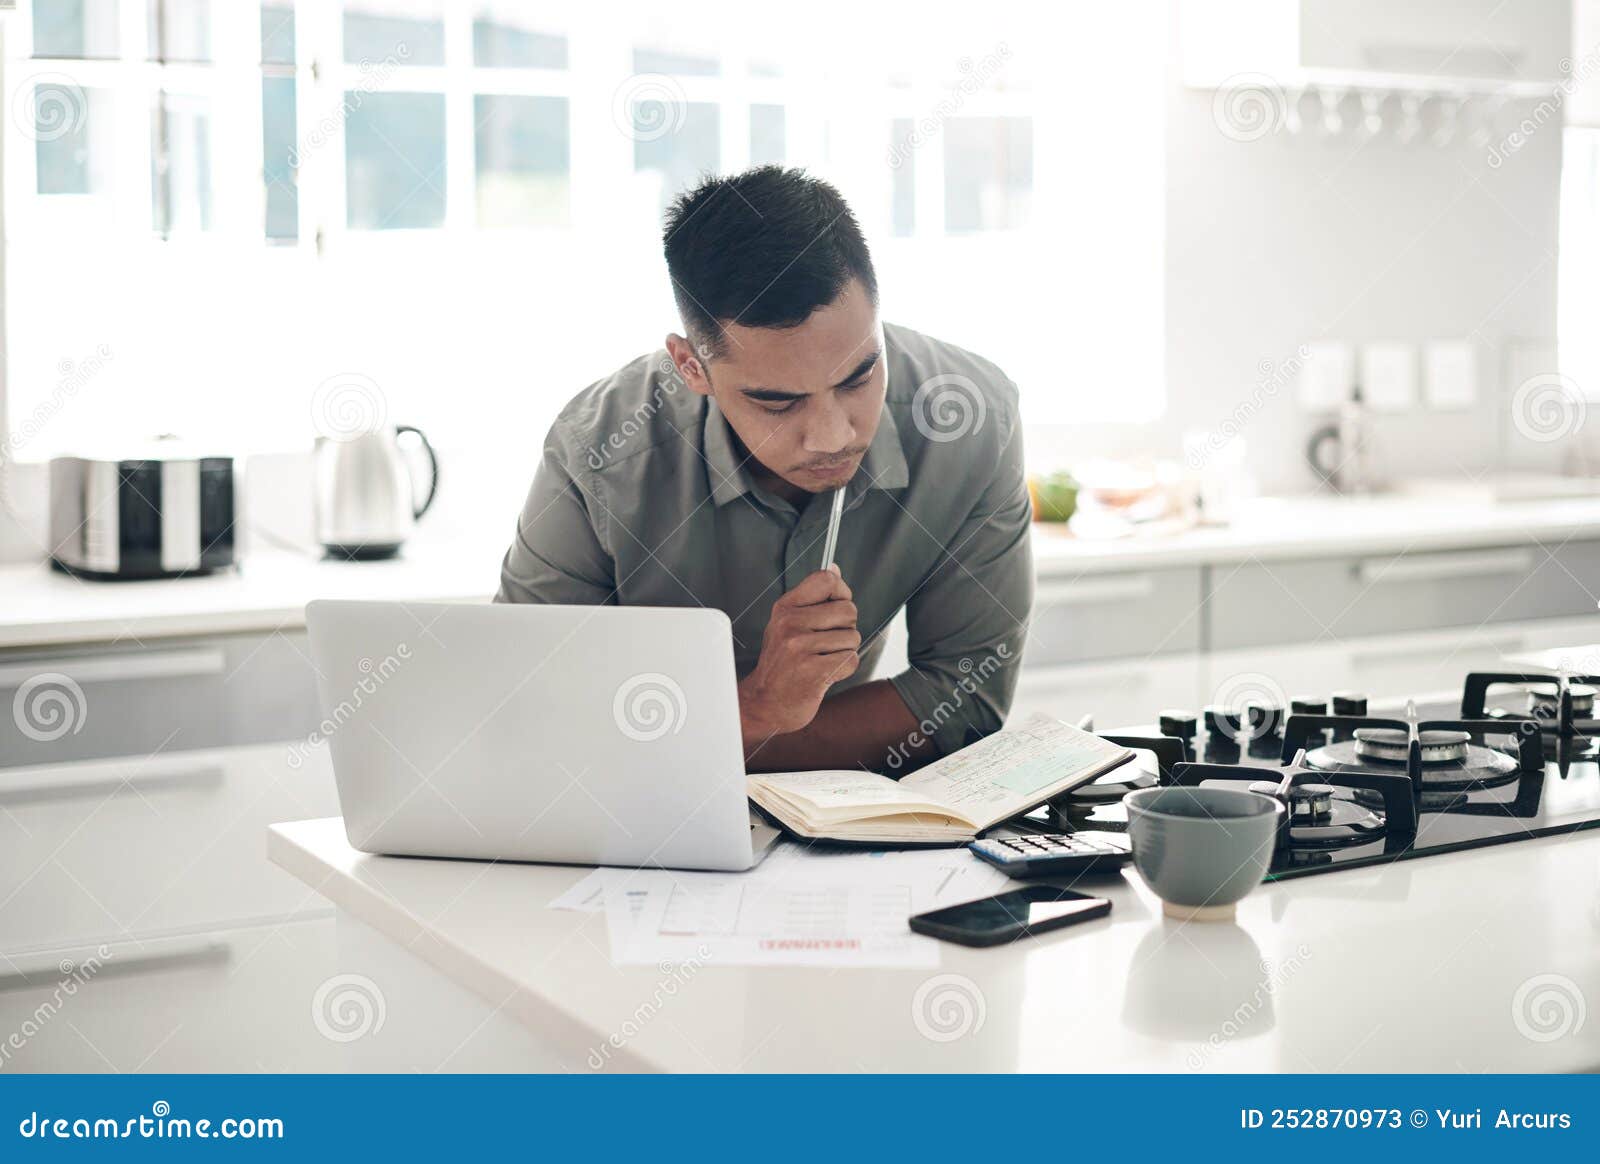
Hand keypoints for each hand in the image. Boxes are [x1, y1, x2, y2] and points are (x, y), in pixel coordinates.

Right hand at [739, 566, 860, 742]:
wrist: (765, 703)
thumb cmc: (782, 663)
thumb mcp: (788, 624)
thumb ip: (813, 598)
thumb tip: (835, 569)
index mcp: (784, 608)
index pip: (826, 580)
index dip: (841, 592)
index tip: (836, 606)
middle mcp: (789, 624)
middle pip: (848, 609)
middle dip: (845, 628)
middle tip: (826, 643)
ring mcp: (799, 648)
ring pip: (852, 637)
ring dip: (844, 651)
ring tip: (822, 660)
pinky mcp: (812, 671)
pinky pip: (850, 660)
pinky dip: (843, 669)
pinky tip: (824, 673)